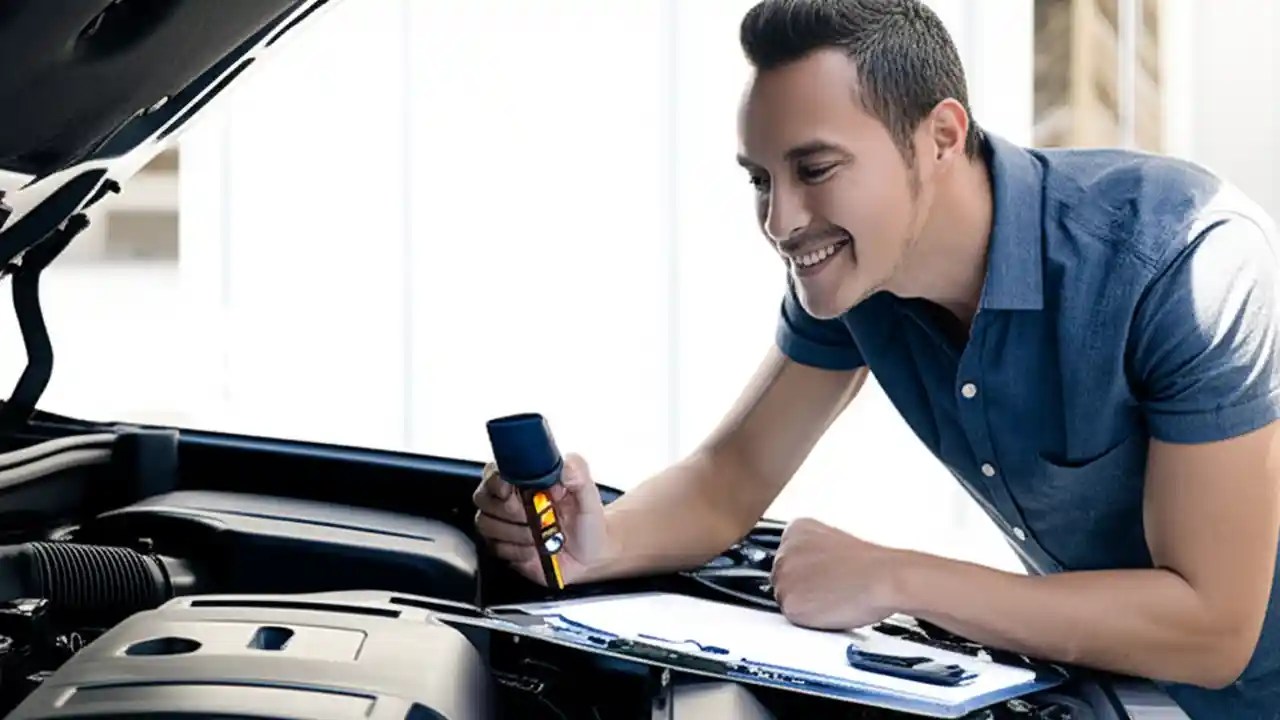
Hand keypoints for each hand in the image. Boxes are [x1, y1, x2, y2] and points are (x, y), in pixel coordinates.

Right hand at [472, 453, 613, 586]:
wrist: (590, 554)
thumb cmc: (586, 520)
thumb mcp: (588, 494)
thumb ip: (579, 475)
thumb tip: (566, 466)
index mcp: (524, 480)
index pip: (493, 471)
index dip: (497, 481)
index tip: (510, 490)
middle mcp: (508, 499)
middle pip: (482, 498)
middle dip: (507, 510)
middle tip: (532, 516)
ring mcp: (503, 524)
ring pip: (486, 524)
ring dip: (515, 532)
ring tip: (541, 535)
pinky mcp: (503, 547)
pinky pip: (495, 548)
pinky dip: (517, 551)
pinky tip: (536, 549)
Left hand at [771, 518, 904, 629]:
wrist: (883, 578)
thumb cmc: (870, 565)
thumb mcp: (833, 542)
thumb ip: (810, 552)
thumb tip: (805, 570)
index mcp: (795, 530)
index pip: (786, 558)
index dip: (806, 573)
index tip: (822, 576)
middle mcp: (784, 550)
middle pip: (782, 578)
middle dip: (802, 587)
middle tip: (831, 589)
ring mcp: (784, 576)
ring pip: (785, 598)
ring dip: (805, 603)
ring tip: (833, 597)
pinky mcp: (789, 602)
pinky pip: (792, 616)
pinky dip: (808, 619)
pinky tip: (829, 609)